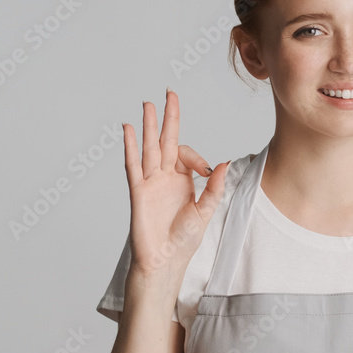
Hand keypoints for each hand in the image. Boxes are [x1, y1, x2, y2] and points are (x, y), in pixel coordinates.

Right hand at [122, 88, 228, 295]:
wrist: (165, 260)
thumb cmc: (184, 239)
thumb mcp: (205, 211)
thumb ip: (214, 188)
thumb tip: (224, 163)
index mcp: (182, 180)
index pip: (186, 154)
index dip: (197, 157)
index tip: (205, 171)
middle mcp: (165, 177)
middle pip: (166, 140)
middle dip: (169, 117)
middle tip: (170, 93)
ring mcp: (150, 182)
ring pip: (149, 147)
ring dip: (148, 125)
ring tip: (148, 104)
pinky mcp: (138, 191)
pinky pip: (133, 164)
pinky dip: (130, 146)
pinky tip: (128, 129)